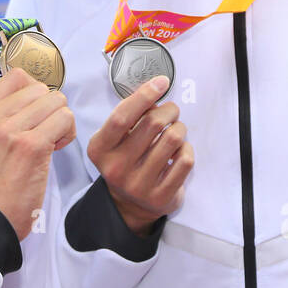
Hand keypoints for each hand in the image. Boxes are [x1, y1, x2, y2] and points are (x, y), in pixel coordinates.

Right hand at [0, 67, 75, 242]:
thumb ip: (2, 115)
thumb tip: (36, 94)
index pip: (18, 76)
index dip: (34, 94)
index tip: (32, 116)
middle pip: (41, 89)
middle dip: (49, 110)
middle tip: (41, 135)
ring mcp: (10, 130)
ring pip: (57, 102)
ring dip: (60, 122)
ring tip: (48, 143)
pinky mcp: (31, 146)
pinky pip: (65, 120)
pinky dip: (66, 135)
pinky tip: (53, 151)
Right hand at [87, 75, 193, 236]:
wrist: (129, 204)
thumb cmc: (125, 160)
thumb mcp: (115, 139)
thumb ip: (130, 116)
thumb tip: (155, 90)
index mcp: (100, 149)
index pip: (122, 117)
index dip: (143, 96)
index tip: (161, 82)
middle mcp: (116, 168)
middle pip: (152, 124)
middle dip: (169, 110)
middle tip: (171, 111)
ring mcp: (139, 185)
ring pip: (173, 139)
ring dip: (179, 128)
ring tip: (175, 131)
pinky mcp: (161, 196)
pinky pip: (185, 159)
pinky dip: (187, 148)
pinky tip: (179, 151)